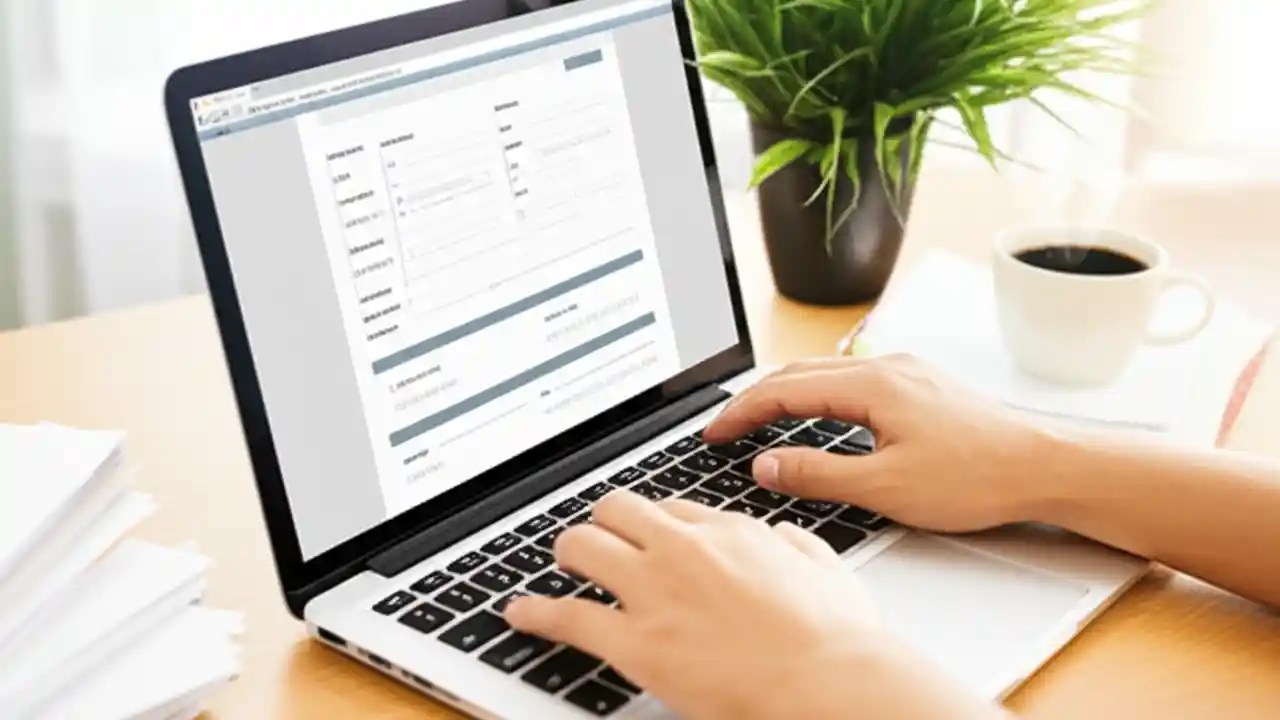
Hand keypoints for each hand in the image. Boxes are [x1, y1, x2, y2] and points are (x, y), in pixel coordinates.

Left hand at [505, 491, 999, 719]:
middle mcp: (684, 550)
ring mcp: (655, 592)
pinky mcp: (636, 641)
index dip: (654, 523)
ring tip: (560, 563)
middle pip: (617, 511)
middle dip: (603, 523)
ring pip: (584, 547)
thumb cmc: (838, 638)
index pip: (672, 509)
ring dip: (567, 553)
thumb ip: (796, 546)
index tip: (646, 534)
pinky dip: (536, 614)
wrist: (830, 681)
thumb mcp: (826, 569)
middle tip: (596, 539)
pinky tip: (521, 614)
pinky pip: (568, 617)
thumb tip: (782, 536)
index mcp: (729, 531)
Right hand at [703, 355, 1060, 532]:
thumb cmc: (977, 477)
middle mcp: (885, 368)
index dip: (740, 413)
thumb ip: (818, 475)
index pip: (782, 391)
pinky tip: (817, 419)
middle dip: (754, 401)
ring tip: (759, 424)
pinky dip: (817, 398)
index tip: (713, 435)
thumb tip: (766, 467)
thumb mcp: (886, 487)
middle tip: (725, 431)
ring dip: (785, 396)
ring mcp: (906, 373)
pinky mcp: (921, 387)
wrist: (1046, 467)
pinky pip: (851, 383)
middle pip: (798, 374)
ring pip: (825, 377)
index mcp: (870, 385)